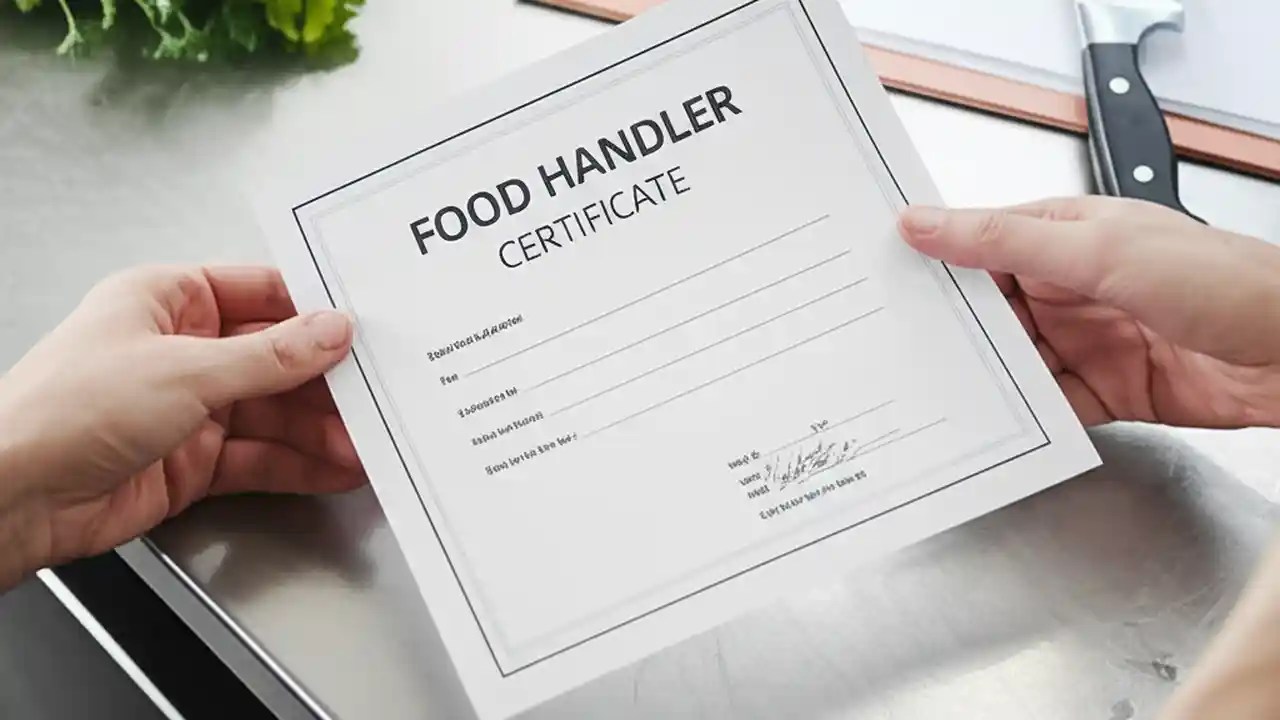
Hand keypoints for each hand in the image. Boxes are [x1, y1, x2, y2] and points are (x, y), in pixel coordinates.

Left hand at [0, 266, 365, 588]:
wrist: (12, 498)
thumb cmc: (65, 410)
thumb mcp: (184, 370)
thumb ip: (270, 357)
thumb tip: (332, 330)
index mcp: (167, 300)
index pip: (261, 293)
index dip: (314, 310)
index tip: (364, 326)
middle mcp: (181, 350)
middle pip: (274, 359)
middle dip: (326, 381)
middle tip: (378, 393)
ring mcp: (188, 408)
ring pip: (274, 413)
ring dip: (321, 429)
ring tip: (367, 442)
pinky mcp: (193, 462)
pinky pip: (261, 458)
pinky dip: (300, 464)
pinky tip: (338, 467)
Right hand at [899, 196, 1279, 427]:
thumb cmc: (1218, 280)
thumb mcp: (1096, 250)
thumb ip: (1003, 240)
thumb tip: (923, 223)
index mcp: (1064, 236)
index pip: (978, 244)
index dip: (930, 259)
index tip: (879, 276)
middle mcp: (1069, 288)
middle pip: (988, 311)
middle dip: (948, 328)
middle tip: (892, 345)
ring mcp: (1085, 341)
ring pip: (1010, 362)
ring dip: (980, 376)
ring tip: (932, 390)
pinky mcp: (1104, 391)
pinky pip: (1045, 405)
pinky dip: (1020, 417)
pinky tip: (993, 425)